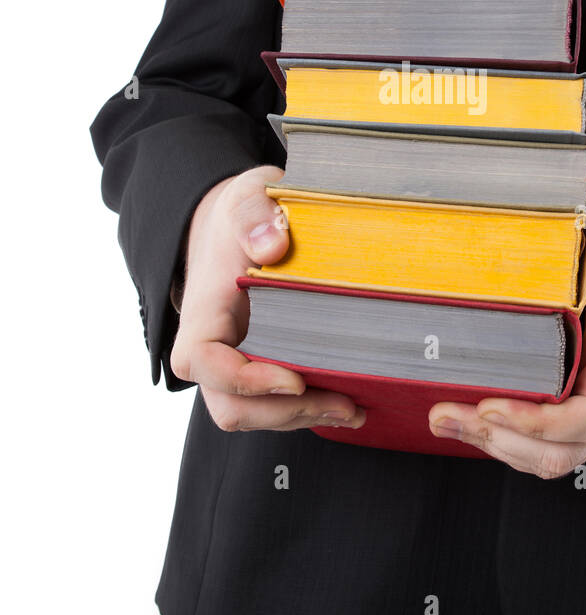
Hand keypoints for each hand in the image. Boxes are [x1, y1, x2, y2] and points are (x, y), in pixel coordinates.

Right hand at [170, 166, 365, 432]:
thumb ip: (255, 214)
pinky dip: (307, 410)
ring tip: (353, 408)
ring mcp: (234, 362)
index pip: (204, 362)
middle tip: (343, 403)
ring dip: (302, 418)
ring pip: (255, 415)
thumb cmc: (243, 214)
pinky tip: (345, 402)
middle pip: (231, 406)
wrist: (238, 225)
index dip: (245, 380)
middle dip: (287, 413)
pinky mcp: (259, 368)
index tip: (294, 377)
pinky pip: (274, 406)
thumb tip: (272, 244)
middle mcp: (212, 348)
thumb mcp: (248, 196)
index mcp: (204, 311)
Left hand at [428, 158, 585, 476]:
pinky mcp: (564, 424)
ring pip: (546, 459)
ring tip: (441, 417)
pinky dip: (496, 443)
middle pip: (562, 450)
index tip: (492, 403)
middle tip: (446, 412)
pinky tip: (457, 420)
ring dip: (492, 447)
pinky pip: (534, 451)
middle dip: (503, 440)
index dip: (543, 420)